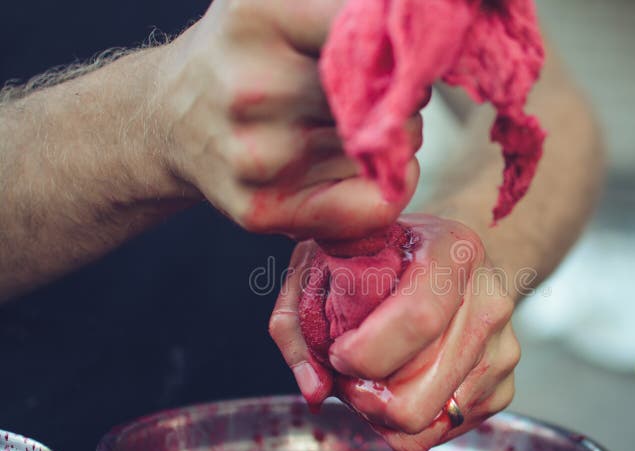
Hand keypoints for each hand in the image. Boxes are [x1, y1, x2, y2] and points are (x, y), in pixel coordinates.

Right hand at [150, 0, 420, 238]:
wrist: (168, 118)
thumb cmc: (243, 54)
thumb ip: (349, 6)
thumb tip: (428, 14)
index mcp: (258, 13)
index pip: (371, 25)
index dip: (402, 38)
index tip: (398, 42)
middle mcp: (253, 86)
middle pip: (390, 93)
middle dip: (400, 91)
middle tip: (369, 90)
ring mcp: (258, 155)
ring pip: (388, 149)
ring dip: (391, 138)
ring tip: (345, 126)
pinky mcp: (264, 209)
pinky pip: (376, 205)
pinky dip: (391, 186)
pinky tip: (363, 167)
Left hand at [270, 214, 519, 450]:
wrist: (450, 257)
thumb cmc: (384, 255)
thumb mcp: (326, 261)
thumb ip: (298, 319)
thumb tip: (314, 388)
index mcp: (453, 252)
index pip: (417, 318)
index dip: (365, 353)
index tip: (338, 353)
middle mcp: (489, 301)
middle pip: (420, 392)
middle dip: (364, 397)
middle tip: (347, 374)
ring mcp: (503, 348)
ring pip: (428, 421)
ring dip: (382, 412)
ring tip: (370, 378)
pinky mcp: (504, 385)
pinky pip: (441, 433)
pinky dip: (407, 421)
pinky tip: (398, 383)